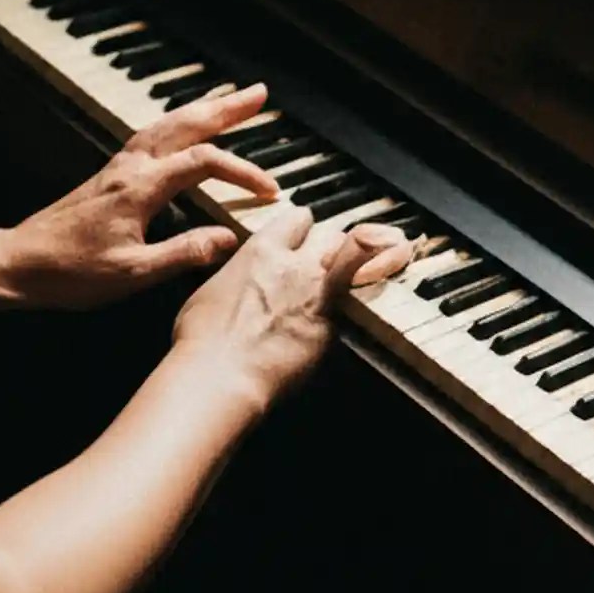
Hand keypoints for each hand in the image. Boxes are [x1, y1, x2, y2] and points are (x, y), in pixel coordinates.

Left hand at [0, 84, 279, 309]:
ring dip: (202, 107)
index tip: (270, 191)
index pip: (203, 163)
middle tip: (259, 94)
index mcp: (139, 189)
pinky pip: (152, 135)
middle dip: (225, 108)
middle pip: (185, 124)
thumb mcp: (133, 274)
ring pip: (167, 124)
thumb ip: (184, 253)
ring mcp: (118, 168)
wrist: (17, 264)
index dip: (242, 172)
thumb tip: (228, 238)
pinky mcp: (110, 175)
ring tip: (230, 98)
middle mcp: (129, 168)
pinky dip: (177, 122)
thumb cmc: (70, 273)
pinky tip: (185, 126)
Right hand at [172, 207, 412, 402]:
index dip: (301, 226)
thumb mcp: (209, 292)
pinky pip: (355, 295)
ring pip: (350, 257)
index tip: (302, 235)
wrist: (220, 373)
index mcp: (260, 251)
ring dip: (352, 260)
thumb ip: (236, 276)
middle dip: (329, 244)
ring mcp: (317, 292)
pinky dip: (367, 283)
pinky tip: (391, 261)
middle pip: (328, 234)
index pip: (295, 218)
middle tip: (328, 259)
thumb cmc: (202, 341)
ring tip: (364, 259)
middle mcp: (294, 264)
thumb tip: (241, 281)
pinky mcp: (332, 322)